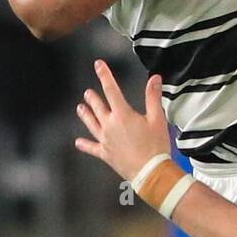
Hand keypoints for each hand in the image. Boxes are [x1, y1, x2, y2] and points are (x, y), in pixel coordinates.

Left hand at [74, 60, 172, 181]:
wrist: (150, 171)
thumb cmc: (155, 145)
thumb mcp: (158, 119)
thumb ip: (153, 97)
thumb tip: (154, 78)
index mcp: (123, 115)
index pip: (111, 90)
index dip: (105, 75)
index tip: (98, 65)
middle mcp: (110, 125)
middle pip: (98, 107)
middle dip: (92, 98)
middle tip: (87, 92)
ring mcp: (106, 140)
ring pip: (91, 124)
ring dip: (85, 115)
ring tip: (80, 108)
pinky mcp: (105, 154)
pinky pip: (92, 148)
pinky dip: (85, 144)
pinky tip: (78, 142)